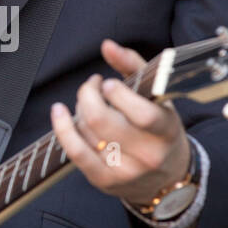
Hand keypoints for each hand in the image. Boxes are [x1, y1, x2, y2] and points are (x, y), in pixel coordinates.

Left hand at [50, 38, 190, 206]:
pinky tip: (59, 113)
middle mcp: (148, 155)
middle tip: (92, 85)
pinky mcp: (104, 181)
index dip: (119, 95)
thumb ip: (133, 66)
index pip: (143, 115)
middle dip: (88, 94)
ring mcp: (125, 171)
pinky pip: (76, 152)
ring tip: (88, 102)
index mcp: (167, 131)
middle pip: (102, 120)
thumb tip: (107, 46)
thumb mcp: (158, 96)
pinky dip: (63, 129)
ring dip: (80, 109)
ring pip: (87, 132)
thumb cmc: (160, 129)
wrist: (167, 178)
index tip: (107, 82)